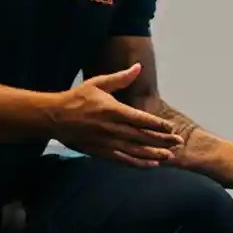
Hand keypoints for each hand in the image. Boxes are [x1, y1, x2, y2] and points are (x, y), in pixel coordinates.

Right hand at [49, 64, 183, 167]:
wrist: (54, 117)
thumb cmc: (77, 98)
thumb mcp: (98, 83)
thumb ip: (121, 78)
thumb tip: (138, 67)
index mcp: (113, 110)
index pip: (141, 119)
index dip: (158, 125)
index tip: (171, 128)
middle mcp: (112, 128)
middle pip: (142, 136)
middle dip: (162, 141)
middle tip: (179, 143)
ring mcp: (106, 142)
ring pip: (135, 151)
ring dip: (153, 154)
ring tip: (169, 157)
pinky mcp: (100, 152)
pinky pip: (123, 160)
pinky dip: (138, 163)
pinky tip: (151, 165)